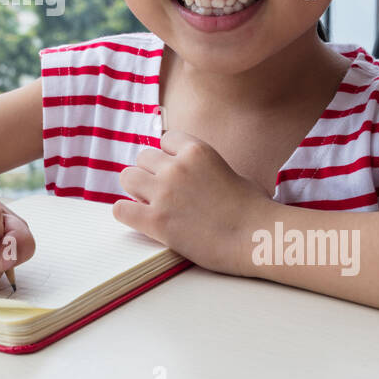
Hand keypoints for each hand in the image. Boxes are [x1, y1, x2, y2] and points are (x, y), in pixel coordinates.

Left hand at [114, 129, 275, 276]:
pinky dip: (126, 213)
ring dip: (136, 189)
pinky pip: (121, 209)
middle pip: (142, 157)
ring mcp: (164, 193)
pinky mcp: (155, 221)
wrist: (258, 238)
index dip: (169, 156)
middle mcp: (176, 167)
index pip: (165, 140)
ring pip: (127, 177)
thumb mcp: (233, 173)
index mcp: (197, 150)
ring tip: (149, 203)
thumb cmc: (254, 209)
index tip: (175, 171)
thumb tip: (199, 177)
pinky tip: (140, 219)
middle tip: (162, 191)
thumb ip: (207, 168)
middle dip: (150, 173)